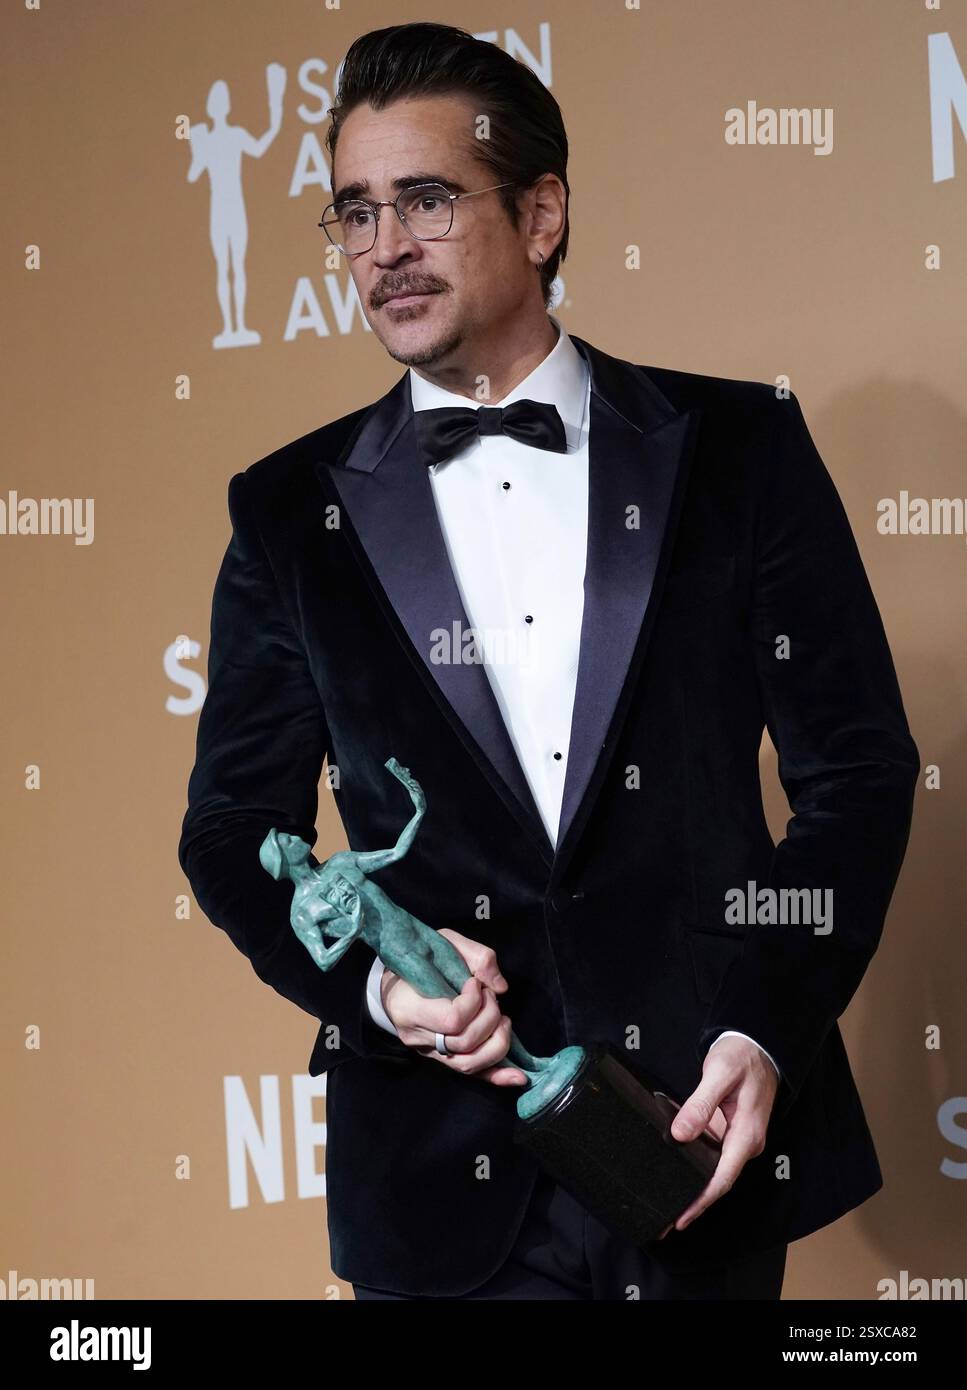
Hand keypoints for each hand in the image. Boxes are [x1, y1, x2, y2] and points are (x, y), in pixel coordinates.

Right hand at [379, 929, 526, 1086]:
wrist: (394, 985)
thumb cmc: (418, 961)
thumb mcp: (444, 942)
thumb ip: (476, 956)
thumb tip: (501, 987)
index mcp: (410, 1007)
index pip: (452, 1020)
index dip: (473, 1003)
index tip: (475, 983)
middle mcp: (417, 1037)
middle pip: (465, 1043)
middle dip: (489, 1018)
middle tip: (489, 996)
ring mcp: (429, 1052)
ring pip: (469, 1064)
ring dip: (497, 1041)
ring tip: (502, 1020)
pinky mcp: (441, 1060)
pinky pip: (470, 1074)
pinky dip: (496, 1076)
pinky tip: (517, 1076)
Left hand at [666, 1035, 778, 1231]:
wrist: (759, 1044)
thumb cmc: (742, 1057)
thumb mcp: (720, 1074)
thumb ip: (700, 1104)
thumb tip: (680, 1134)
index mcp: (746, 1134)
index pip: (722, 1177)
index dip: (701, 1201)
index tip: (681, 1218)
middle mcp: (745, 1143)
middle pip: (718, 1181)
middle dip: (694, 1202)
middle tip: (665, 1221)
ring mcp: (738, 1139)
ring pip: (714, 1171)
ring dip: (694, 1188)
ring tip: (667, 1204)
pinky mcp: (730, 1132)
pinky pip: (712, 1155)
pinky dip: (694, 1167)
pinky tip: (676, 1171)